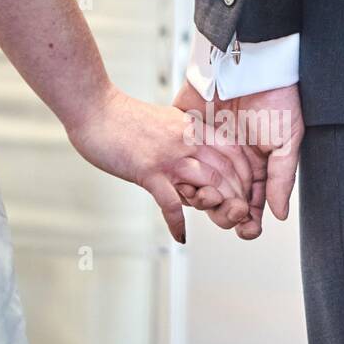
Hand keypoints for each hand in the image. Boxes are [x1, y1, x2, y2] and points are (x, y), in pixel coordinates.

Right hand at [66, 85, 250, 242]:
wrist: (95, 108)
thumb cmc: (123, 117)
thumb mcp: (164, 121)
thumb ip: (182, 136)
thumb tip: (192, 154)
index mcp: (191, 127)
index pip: (232, 150)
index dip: (245, 172)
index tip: (248, 188)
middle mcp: (185, 141)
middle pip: (226, 170)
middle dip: (239, 194)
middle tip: (243, 212)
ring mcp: (168, 157)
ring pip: (207, 185)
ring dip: (219, 206)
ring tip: (225, 222)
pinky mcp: (148, 171)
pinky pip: (170, 202)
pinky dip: (177, 223)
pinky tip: (181, 235)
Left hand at [173, 83, 303, 239]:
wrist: (253, 61)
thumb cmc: (278, 96)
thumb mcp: (287, 140)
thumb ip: (281, 178)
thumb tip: (278, 214)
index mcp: (258, 165)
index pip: (253, 201)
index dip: (251, 219)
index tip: (249, 229)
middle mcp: (232, 160)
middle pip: (225, 198)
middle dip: (226, 212)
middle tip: (229, 215)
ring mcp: (208, 147)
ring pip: (200, 184)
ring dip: (202, 198)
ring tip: (206, 201)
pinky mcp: (187, 131)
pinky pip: (179, 159)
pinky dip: (179, 173)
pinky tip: (183, 184)